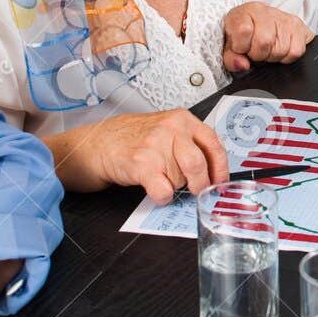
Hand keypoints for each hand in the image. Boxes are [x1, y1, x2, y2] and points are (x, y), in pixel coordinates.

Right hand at [52, 108, 227, 198]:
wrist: (97, 144)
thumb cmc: (132, 138)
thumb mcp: (166, 129)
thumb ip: (190, 142)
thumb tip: (213, 170)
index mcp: (182, 119)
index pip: (213, 144)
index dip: (220, 168)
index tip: (220, 182)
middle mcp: (171, 129)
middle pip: (199, 164)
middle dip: (200, 184)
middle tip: (195, 190)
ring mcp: (156, 145)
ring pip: (180, 180)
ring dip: (173, 186)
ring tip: (159, 176)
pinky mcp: (142, 164)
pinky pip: (164, 191)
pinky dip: (162, 197)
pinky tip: (154, 188)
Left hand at [220, 2, 313, 73]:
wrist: (257, 25)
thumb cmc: (241, 36)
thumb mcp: (229, 46)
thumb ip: (230, 58)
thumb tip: (242, 65)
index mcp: (244, 13)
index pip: (243, 30)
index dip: (241, 47)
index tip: (240, 48)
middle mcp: (265, 11)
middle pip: (264, 42)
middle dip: (258, 54)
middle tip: (254, 51)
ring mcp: (284, 18)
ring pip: (281, 49)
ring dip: (273, 56)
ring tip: (267, 49)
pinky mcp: (299, 26)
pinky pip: (296, 51)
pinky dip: (287, 57)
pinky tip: (279, 49)